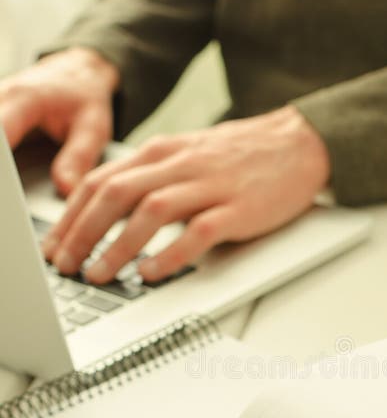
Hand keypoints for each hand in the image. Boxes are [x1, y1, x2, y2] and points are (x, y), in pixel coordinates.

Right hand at [0, 48, 118, 195]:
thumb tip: (65, 191)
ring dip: (1, 170)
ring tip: (11, 204)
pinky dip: (3, 163)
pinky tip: (10, 188)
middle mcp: (0, 96)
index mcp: (24, 98)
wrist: (77, 72)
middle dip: (1, 174)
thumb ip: (78, 158)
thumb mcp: (93, 127)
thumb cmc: (85, 98)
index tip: (6, 193)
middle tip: (10, 213)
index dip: (1, 169)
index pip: (0, 135)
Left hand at [43, 105, 330, 282]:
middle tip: (67, 265)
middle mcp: (179, 164)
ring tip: (100, 273)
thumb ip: (149, 178)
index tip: (55, 246)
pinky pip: (198, 232)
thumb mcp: (185, 156)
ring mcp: (209, 185)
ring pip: (150, 212)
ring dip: (118, 246)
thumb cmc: (242, 156)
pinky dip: (171, 254)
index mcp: (161, 151)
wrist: (300, 143)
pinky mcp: (238, 208)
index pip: (99, 181)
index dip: (70, 217)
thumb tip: (107, 211)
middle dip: (82, 232)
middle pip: (115, 194)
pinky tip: (153, 272)